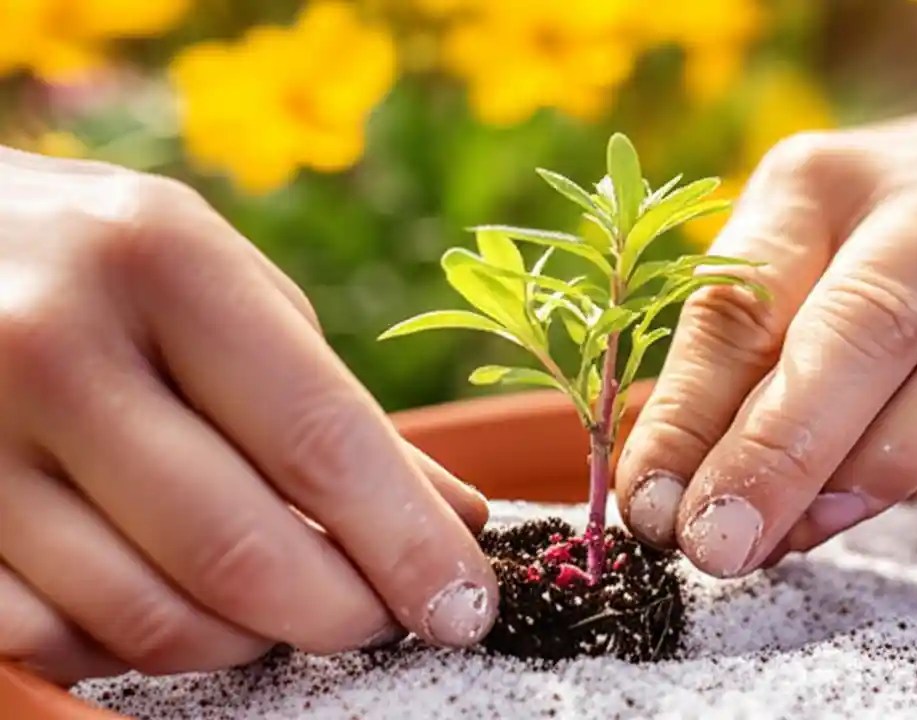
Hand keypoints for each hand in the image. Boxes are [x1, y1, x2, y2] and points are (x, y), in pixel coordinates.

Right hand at [0, 148, 497, 683]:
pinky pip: (50, 639)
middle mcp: (56, 343)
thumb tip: (455, 520)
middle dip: (343, 614)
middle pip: (240, 550)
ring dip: (249, 641)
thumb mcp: (230, 292)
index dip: (408, 546)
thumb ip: (336, 406)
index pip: (319, 443)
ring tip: (286, 610)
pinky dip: (138, 649)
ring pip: (148, 617)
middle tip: (385, 618)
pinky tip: (174, 606)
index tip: (466, 607)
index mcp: (167, 263)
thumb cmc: (113, 266)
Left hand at [616, 104, 916, 576]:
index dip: (691, 412)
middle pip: (861, 326)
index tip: (654, 509)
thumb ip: (732, 380)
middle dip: (781, 452)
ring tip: (806, 528)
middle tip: (720, 544)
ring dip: (879, 465)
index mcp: (821, 181)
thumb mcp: (789, 275)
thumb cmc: (876, 253)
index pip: (744, 298)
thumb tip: (676, 504)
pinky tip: (908, 488)